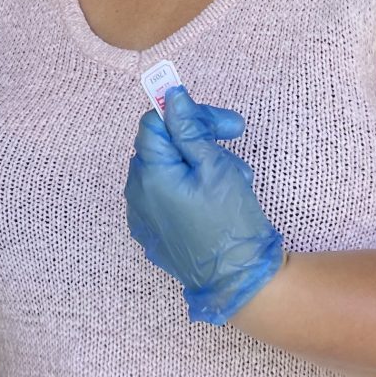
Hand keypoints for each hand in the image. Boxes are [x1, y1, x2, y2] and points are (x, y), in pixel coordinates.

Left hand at [124, 87, 284, 324]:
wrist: (239, 280)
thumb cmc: (230, 224)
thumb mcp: (215, 167)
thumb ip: (189, 129)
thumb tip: (170, 96)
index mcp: (149, 174)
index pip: (156, 123)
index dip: (191, 116)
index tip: (224, 124)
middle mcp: (137, 194)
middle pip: (162, 145)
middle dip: (199, 140)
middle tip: (236, 145)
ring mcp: (143, 216)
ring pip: (168, 170)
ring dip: (199, 165)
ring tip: (234, 179)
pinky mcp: (154, 232)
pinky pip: (166, 196)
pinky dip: (189, 189)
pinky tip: (216, 200)